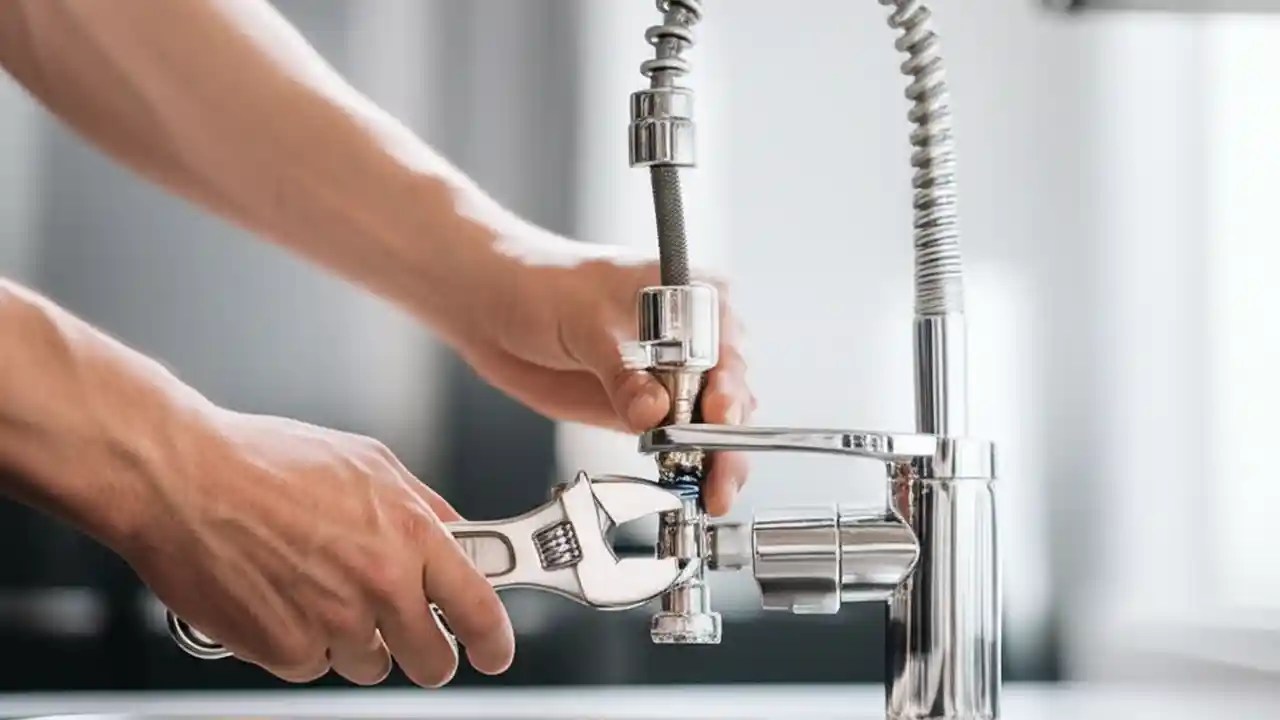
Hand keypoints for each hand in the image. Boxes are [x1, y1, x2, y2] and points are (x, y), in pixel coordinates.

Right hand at [122, 408, 512, 687]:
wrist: (182, 480)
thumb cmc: (266, 461)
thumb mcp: (369, 462)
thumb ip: (422, 505)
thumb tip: (457, 534)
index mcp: (410, 535)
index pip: (479, 609)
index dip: (493, 639)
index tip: (493, 650)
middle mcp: (379, 585)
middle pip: (433, 660)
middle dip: (427, 652)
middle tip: (407, 631)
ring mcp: (333, 624)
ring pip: (372, 665)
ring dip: (358, 641)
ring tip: (320, 589)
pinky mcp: (286, 651)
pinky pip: (315, 666)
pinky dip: (305, 643)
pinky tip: (284, 598)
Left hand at [452, 235, 755, 515]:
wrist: (496, 307)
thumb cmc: (541, 283)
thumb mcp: (583, 318)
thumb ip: (619, 368)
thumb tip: (652, 410)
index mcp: (694, 296)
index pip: (725, 346)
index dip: (726, 383)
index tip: (717, 413)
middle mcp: (696, 338)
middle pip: (730, 393)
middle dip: (729, 436)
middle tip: (718, 472)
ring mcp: (675, 377)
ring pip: (713, 426)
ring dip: (717, 460)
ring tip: (712, 492)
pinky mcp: (650, 411)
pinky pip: (681, 445)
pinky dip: (690, 470)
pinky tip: (694, 490)